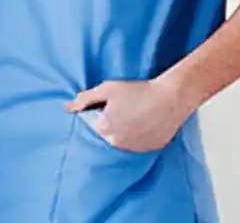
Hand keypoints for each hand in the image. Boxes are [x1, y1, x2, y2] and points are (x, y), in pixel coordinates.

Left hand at [66, 77, 197, 152]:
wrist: (171, 98)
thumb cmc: (138, 91)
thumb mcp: (107, 89)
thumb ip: (85, 99)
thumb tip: (69, 107)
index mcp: (104, 130)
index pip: (94, 124)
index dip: (101, 113)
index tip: (110, 105)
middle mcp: (117, 143)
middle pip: (108, 133)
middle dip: (112, 122)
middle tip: (126, 108)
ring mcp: (135, 148)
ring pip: (124, 140)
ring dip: (126, 130)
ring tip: (137, 114)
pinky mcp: (150, 149)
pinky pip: (139, 144)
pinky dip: (140, 135)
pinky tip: (146, 122)